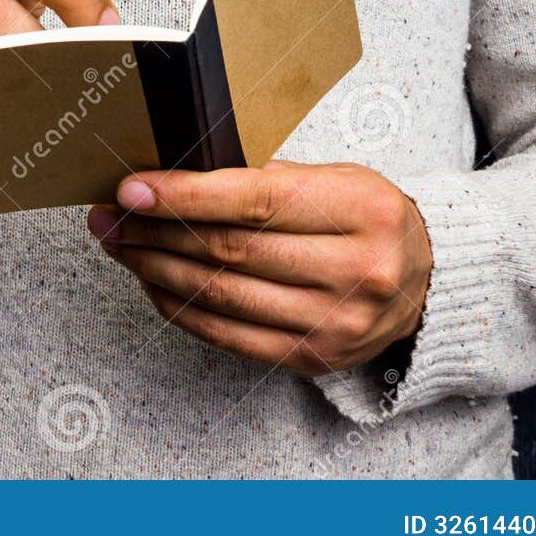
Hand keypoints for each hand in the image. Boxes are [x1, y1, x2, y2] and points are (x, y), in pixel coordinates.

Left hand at [87, 161, 431, 375]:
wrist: (424, 282)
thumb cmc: (365, 217)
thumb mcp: (335, 178)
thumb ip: (265, 178)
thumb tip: (173, 179)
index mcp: (363, 209)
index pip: (256, 201)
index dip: (185, 195)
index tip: (132, 189)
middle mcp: (357, 271)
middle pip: (231, 252)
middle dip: (156, 232)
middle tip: (110, 215)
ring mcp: (335, 323)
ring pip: (221, 295)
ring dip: (154, 268)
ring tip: (120, 243)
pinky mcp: (311, 357)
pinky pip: (226, 334)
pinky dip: (179, 306)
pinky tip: (151, 280)